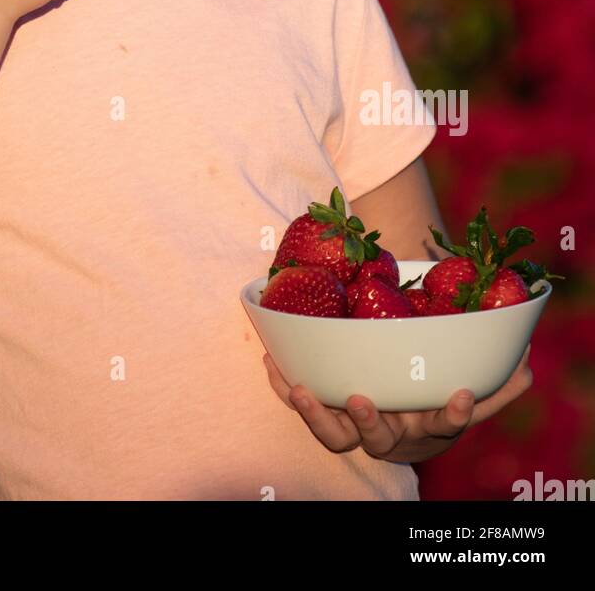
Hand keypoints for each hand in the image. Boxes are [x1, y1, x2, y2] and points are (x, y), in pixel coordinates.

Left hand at [262, 343, 532, 462]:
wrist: (397, 412)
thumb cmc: (432, 400)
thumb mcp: (463, 396)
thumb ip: (495, 386)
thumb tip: (527, 363)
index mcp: (426, 426)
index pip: (443, 423)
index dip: (452, 414)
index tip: (460, 395)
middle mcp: (390, 434)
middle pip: (379, 439)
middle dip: (369, 423)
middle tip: (361, 400)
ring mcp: (354, 429)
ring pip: (334, 436)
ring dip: (317, 415)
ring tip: (300, 390)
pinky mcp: (326, 415)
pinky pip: (302, 406)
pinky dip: (282, 386)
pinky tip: (272, 359)